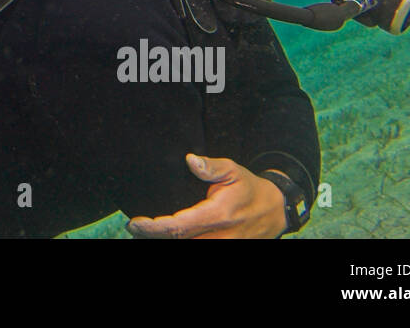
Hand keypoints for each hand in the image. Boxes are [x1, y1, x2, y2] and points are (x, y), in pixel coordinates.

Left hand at [125, 153, 287, 238]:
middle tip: (135, 228)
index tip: (135, 224)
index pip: (180, 226)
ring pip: (188, 247)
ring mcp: (224, 246)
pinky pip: (198, 248)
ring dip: (165, 240)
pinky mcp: (225, 249)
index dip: (155, 228)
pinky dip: (180, 241)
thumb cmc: (249, 188)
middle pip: (180, 242)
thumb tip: (190, 160)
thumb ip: (210, 167)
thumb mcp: (233, 170)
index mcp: (219, 215)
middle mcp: (220, 237)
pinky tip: (166, 235)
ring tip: (144, 233)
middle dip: (154, 237)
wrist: (274, 210)